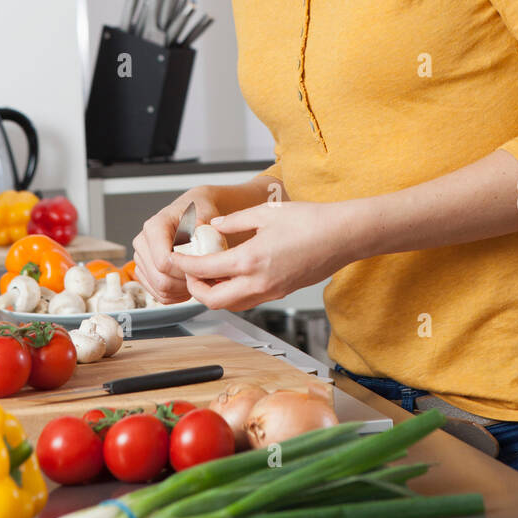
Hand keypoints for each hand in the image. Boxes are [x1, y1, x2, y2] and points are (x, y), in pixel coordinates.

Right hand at [131, 185, 221, 304]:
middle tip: (204, 277)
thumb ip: (204, 232)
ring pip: (160, 290)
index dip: (185, 271)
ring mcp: (141, 259)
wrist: (191, 216)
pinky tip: (189, 284)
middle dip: (186, 283)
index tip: (202, 268)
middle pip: (161, 280)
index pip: (163, 262)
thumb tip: (204, 247)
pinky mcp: (145, 273)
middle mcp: (142, 243)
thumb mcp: (205, 215)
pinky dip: (177, 296)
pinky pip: (160, 296)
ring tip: (198, 279)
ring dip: (183, 291)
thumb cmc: (197, 214)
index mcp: (154, 227)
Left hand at [170, 200, 349, 312]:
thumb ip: (236, 220)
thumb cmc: (311, 222)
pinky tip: (233, 275)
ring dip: (214, 294)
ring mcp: (271, 292)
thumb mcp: (266, 212)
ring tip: (209, 275)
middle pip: (214, 301)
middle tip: (189, 273)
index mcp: (251, 260)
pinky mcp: (281, 292)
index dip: (184, 265)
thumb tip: (216, 225)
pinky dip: (233, 293)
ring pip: (232, 305)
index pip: (205, 270)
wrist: (343, 236)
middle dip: (195, 289)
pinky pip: (248, 300)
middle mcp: (259, 283)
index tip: (174, 258)